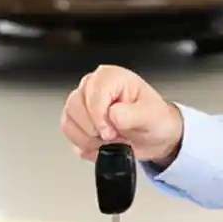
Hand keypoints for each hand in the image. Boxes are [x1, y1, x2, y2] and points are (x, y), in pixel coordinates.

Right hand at [61, 65, 183, 166]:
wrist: (153, 136)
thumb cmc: (154, 119)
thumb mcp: (151, 116)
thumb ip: (132, 115)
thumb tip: (112, 115)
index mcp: (110, 77)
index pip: (93, 93)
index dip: (99, 117)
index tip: (111, 132)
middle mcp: (92, 85)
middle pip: (75, 106)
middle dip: (93, 129)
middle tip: (112, 137)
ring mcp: (82, 102)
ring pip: (69, 121)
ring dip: (88, 139)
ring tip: (109, 140)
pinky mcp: (77, 119)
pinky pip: (69, 133)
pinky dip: (83, 144)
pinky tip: (101, 144)